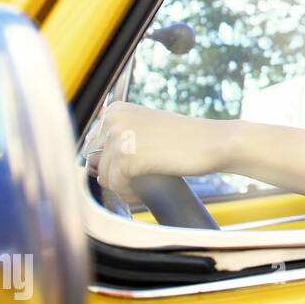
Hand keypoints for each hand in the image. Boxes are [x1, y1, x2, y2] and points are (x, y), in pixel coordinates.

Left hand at [82, 102, 234, 201]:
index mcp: (116, 109)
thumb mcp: (146, 129)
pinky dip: (128, 194)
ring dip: (122, 186)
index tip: (132, 170)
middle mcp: (113, 118)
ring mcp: (118, 136)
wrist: (215, 142)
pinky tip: (143, 192)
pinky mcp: (127, 156)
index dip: (110, 163)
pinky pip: (114, 185)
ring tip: (142, 187)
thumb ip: (119, 138)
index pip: (92, 145)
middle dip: (114, 175)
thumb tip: (89, 165)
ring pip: (103, 175)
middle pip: (94, 160)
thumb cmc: (185, 140)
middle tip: (137, 181)